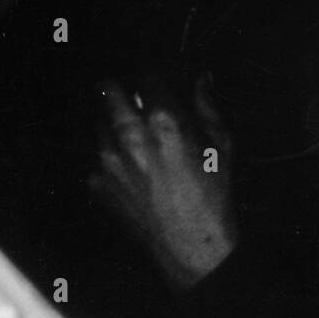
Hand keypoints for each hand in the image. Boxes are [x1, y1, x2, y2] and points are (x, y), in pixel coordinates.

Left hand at [89, 75, 237, 289]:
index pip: (145, 77)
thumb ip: (206, 106)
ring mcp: (108, 160)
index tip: (152, 78)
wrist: (191, 243)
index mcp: (164, 120)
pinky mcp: (98, 184)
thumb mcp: (221, 144)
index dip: (150, 74)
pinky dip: (110, 158)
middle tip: (129, 94)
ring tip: (132, 136)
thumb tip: (201, 79)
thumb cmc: (213, 193)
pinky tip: (130, 168)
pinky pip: (98, 159)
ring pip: (99, 124)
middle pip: (107, 91)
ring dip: (112, 124)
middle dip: (118, 89)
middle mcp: (130, 135)